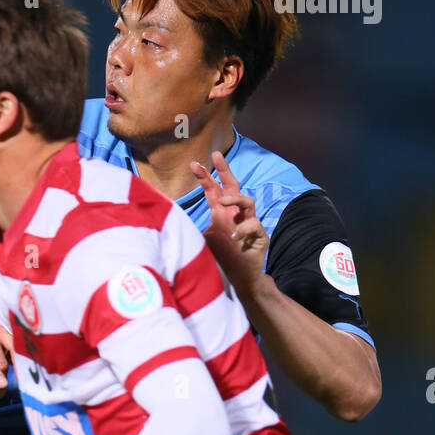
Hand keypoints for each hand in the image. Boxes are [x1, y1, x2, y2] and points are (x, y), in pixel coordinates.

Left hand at [189, 151, 268, 294]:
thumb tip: (174, 222)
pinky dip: (243, 229)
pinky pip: (254, 224)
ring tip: (222, 203)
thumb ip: (194, 230)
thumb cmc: (222, 260)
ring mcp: (249, 223)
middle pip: (233, 186)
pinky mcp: (260, 235)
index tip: (193, 164)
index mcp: (221, 214)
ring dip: (235, 198)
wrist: (240, 279)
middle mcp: (235, 215)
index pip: (213, 191)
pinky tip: (235, 239)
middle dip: (225, 170)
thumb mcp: (203, 242)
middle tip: (216, 155)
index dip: (205, 177)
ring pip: (248, 200)